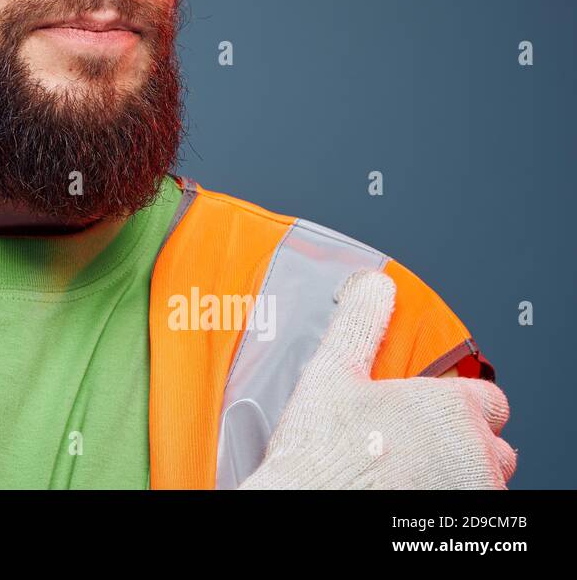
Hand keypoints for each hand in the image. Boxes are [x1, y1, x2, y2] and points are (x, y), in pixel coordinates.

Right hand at [238, 268, 516, 488]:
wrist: (312, 503)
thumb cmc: (321, 454)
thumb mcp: (332, 372)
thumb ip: (362, 323)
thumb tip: (374, 286)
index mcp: (450, 408)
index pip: (488, 398)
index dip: (458, 399)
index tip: (433, 405)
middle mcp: (473, 452)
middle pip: (491, 440)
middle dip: (461, 438)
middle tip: (415, 439)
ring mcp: (472, 491)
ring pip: (483, 476)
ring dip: (458, 470)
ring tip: (408, 468)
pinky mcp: (460, 515)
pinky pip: (468, 501)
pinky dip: (446, 494)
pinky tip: (406, 488)